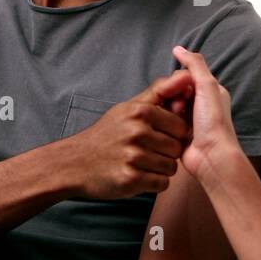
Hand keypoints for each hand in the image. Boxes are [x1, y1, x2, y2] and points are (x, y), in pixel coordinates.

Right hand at [59, 72, 193, 199]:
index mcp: (140, 112)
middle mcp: (137, 132)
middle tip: (146, 151)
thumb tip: (186, 75)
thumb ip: (160, 91)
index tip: (158, 136)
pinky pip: (162, 184)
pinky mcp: (130, 179)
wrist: (74, 162)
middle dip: (166, 153)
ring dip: (160, 169)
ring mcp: (133, 157)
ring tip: (140, 163)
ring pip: (171, 168)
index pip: (181, 127)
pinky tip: (138, 175)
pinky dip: (153, 183)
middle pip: (177, 149)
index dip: (173, 134)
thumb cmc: (107, 134)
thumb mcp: (128, 107)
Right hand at [169, 46, 241, 179]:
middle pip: (175, 92)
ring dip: (168, 113)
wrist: (212, 157)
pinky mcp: (180, 135)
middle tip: (178, 109)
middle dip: (173, 99)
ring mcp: (190, 121)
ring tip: (174, 122)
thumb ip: (195, 65)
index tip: (182, 93)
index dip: (179, 83)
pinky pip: (165, 123)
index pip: (184, 78)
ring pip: (168, 108)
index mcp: (210, 92)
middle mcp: (201, 105)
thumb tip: (178, 48)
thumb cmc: (214, 122)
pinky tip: (167, 130)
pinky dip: (165, 125)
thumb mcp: (207, 86)